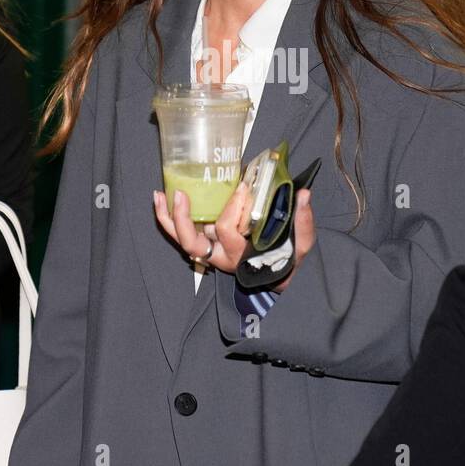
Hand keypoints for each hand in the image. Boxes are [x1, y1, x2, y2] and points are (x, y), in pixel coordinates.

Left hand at [152, 184, 315, 291]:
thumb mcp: (301, 245)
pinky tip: (163, 198)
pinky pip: (182, 234)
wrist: (279, 277)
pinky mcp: (206, 243)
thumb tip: (304, 194)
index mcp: (240, 257)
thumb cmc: (287, 259)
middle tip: (182, 193)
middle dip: (184, 218)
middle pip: (192, 243)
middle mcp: (220, 257)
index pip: (227, 232)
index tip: (242, 188)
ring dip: (169, 217)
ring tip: (161, 193)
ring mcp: (210, 251)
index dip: (231, 209)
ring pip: (181, 239)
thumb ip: (303, 222)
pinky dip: (170, 218)